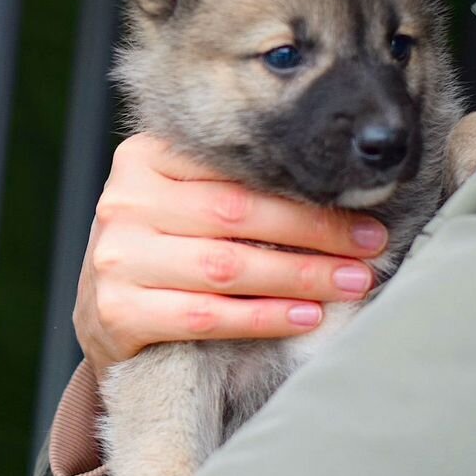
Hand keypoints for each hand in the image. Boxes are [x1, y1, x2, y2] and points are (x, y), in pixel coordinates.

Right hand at [74, 134, 388, 381]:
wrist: (105, 313)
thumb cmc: (165, 250)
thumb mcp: (184, 204)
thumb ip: (232, 189)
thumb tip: (337, 192)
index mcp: (144, 158)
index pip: (235, 172)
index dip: (305, 194)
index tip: (363, 212)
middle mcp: (124, 201)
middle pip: (236, 214)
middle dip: (314, 234)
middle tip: (370, 248)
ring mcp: (115, 257)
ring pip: (226, 266)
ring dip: (300, 277)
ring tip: (352, 282)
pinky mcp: (115, 312)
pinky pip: (206, 315)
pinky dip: (264, 318)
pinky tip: (307, 316)